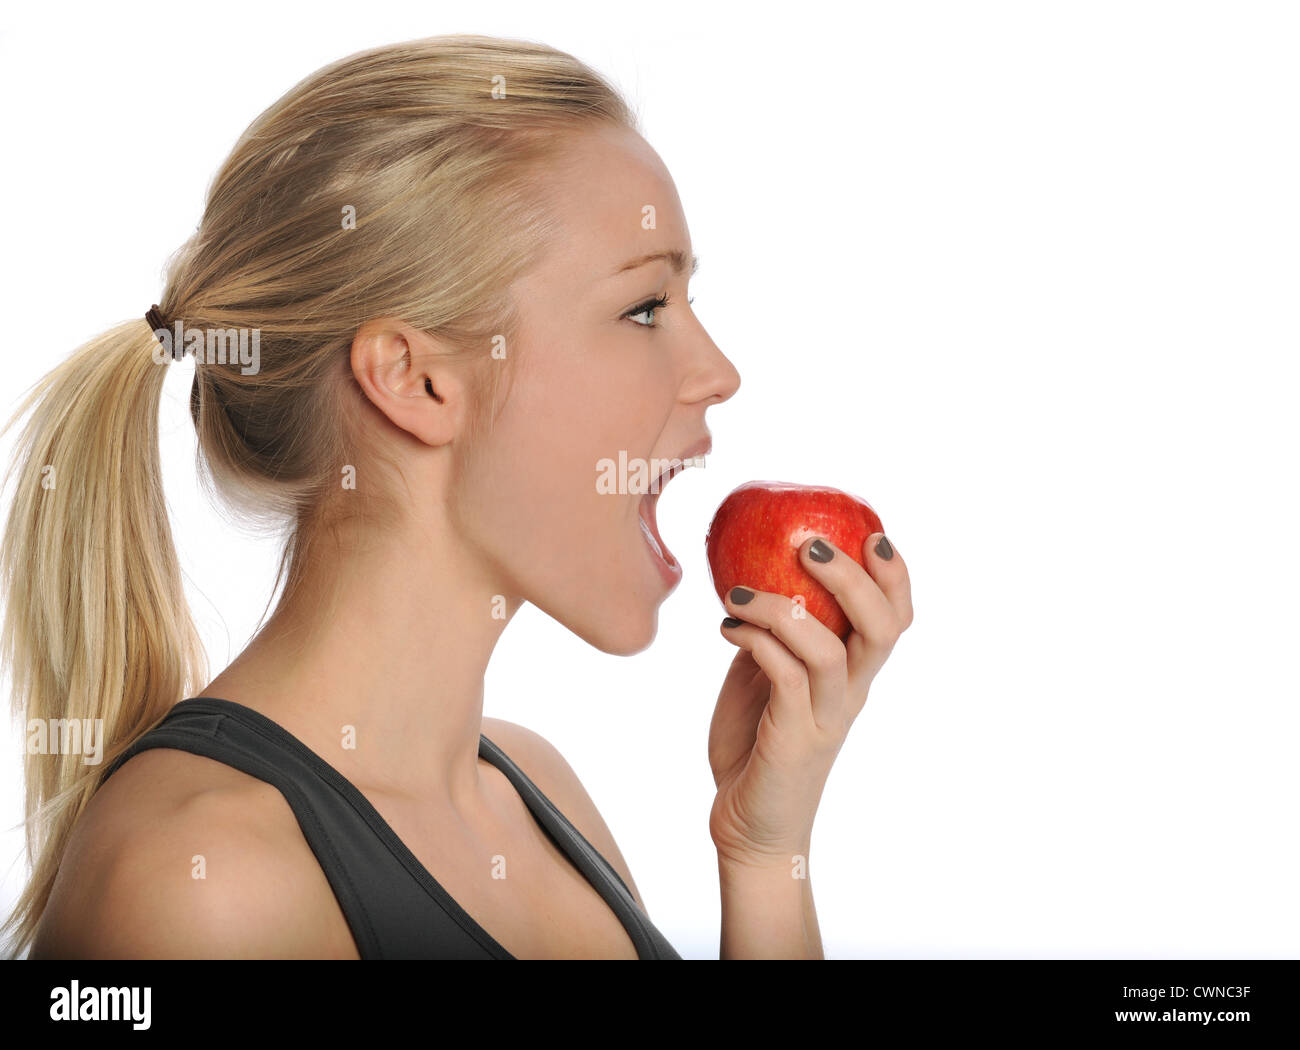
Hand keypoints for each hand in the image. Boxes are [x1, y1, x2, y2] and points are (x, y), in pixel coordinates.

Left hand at [707, 532, 912, 868]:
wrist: (749, 826)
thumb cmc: (757, 746)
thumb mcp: (766, 676)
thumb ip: (774, 635)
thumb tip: (752, 578)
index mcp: (854, 675)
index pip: (896, 618)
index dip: (895, 575)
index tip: (872, 532)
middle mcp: (851, 693)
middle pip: (881, 627)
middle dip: (852, 578)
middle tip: (808, 545)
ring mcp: (825, 718)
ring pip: (827, 648)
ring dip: (781, 606)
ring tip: (735, 591)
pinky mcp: (793, 739)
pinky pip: (782, 675)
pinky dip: (755, 640)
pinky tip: (727, 627)